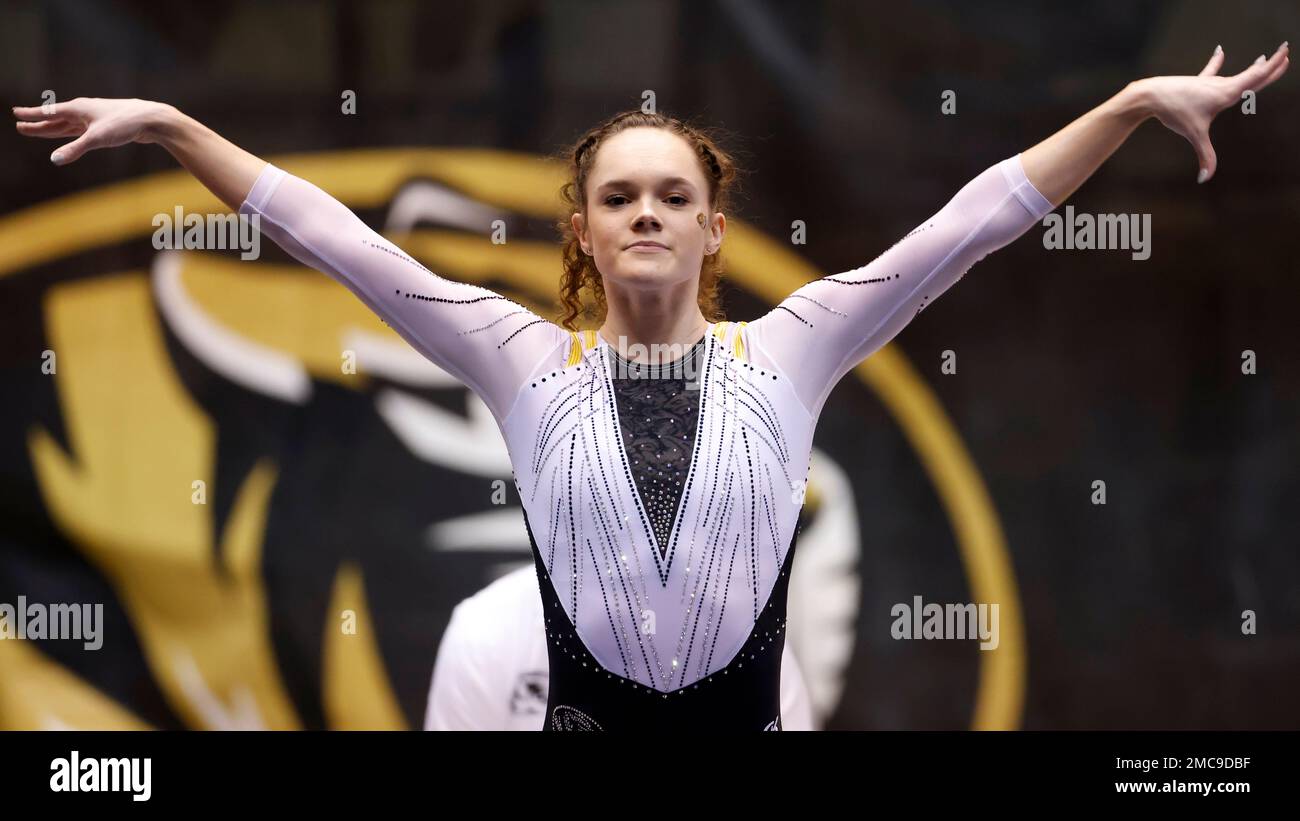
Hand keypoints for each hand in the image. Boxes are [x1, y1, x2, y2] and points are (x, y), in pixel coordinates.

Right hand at [12, 97, 173, 165]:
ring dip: (52, 129)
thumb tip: (55, 159)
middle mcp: (83, 111)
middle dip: (37, 124)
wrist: (150, 119)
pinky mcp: (104, 126)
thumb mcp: (97, 138)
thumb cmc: (124, 124)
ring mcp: (94, 118)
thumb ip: (75, 149)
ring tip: (36, 130)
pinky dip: (70, 133)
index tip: (16, 114)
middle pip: (55, 120)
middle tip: (20, 126)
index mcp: (77, 109)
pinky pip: (80, 130)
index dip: (32, 115)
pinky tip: (67, 135)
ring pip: (67, 125)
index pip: (48, 113)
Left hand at [1133, 42, 1288, 182]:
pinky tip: (1220, 50)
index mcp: (1226, 93)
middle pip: (1251, 74)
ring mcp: (1208, 82)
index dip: (1273, 67)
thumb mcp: (1194, 134)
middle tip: (1285, 50)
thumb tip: (1205, 178)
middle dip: (1270, 64)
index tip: (1286, 54)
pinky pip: (1211, 71)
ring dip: (1251, 68)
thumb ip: (1204, 156)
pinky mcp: (1196, 82)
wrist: (1151, 95)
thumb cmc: (1175, 112)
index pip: (1256, 78)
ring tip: (1262, 60)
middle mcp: (1221, 85)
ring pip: (1234, 75)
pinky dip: (1217, 61)